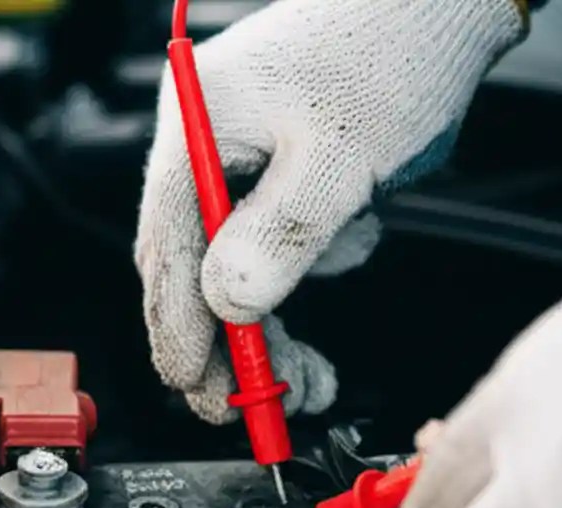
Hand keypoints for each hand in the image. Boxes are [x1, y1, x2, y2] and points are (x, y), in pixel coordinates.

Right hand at [135, 0, 525, 422]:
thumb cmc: (394, 53)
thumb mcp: (343, 157)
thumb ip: (282, 233)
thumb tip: (228, 304)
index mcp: (197, 131)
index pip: (167, 250)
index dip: (180, 329)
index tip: (200, 389)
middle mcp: (204, 144)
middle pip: (191, 265)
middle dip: (229, 341)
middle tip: (261, 402)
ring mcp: (238, 153)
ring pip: (235, 259)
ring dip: (272, 313)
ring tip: (315, 360)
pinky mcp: (276, 162)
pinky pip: (274, 232)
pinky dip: (306, 260)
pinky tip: (351, 235)